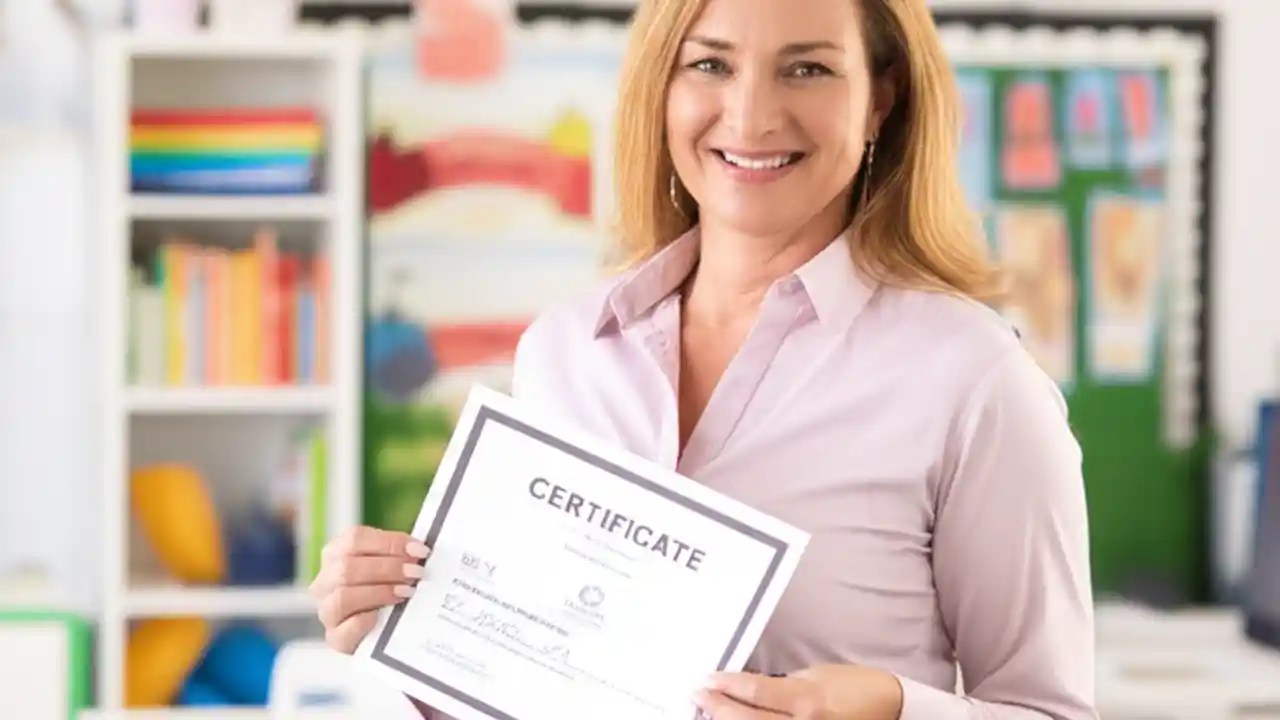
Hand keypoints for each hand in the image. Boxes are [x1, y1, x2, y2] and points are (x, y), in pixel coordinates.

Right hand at [309, 525, 430, 653]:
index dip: (390, 543)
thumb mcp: (390, 566)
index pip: (355, 539)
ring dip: (379, 592)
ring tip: (406, 592)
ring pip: (343, 597)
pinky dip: (365, 622)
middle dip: (388, 568)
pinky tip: (383, 617)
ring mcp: (327, 610)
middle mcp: (325, 581)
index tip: (419, 551)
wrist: (379, 633)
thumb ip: (400, 555)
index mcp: (336, 553)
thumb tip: (421, 551)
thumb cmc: (385, 589)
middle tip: (415, 573)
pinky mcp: (335, 638)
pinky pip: (344, 630)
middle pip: (347, 567)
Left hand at [693, 664, 903, 719]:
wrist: (889, 708)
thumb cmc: (855, 687)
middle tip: (700, 695)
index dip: (727, 685)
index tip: (708, 679)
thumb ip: (782, 684)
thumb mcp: (816, 675)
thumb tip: (750, 687)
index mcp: (808, 700)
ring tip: (711, 711)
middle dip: (719, 707)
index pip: (756, 692)